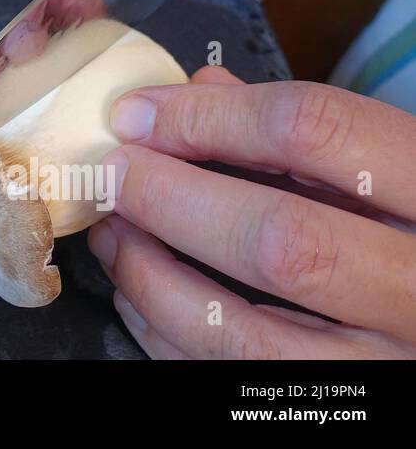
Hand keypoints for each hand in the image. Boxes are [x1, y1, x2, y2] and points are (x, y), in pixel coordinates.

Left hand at [89, 66, 415, 357]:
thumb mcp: (392, 167)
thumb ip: (303, 130)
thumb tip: (201, 91)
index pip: (314, 130)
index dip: (207, 116)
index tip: (138, 114)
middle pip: (281, 239)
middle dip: (171, 199)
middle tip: (113, 174)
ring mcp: (391, 366)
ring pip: (247, 333)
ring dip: (154, 277)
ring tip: (114, 235)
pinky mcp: (350, 410)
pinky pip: (235, 382)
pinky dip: (170, 334)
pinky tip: (142, 295)